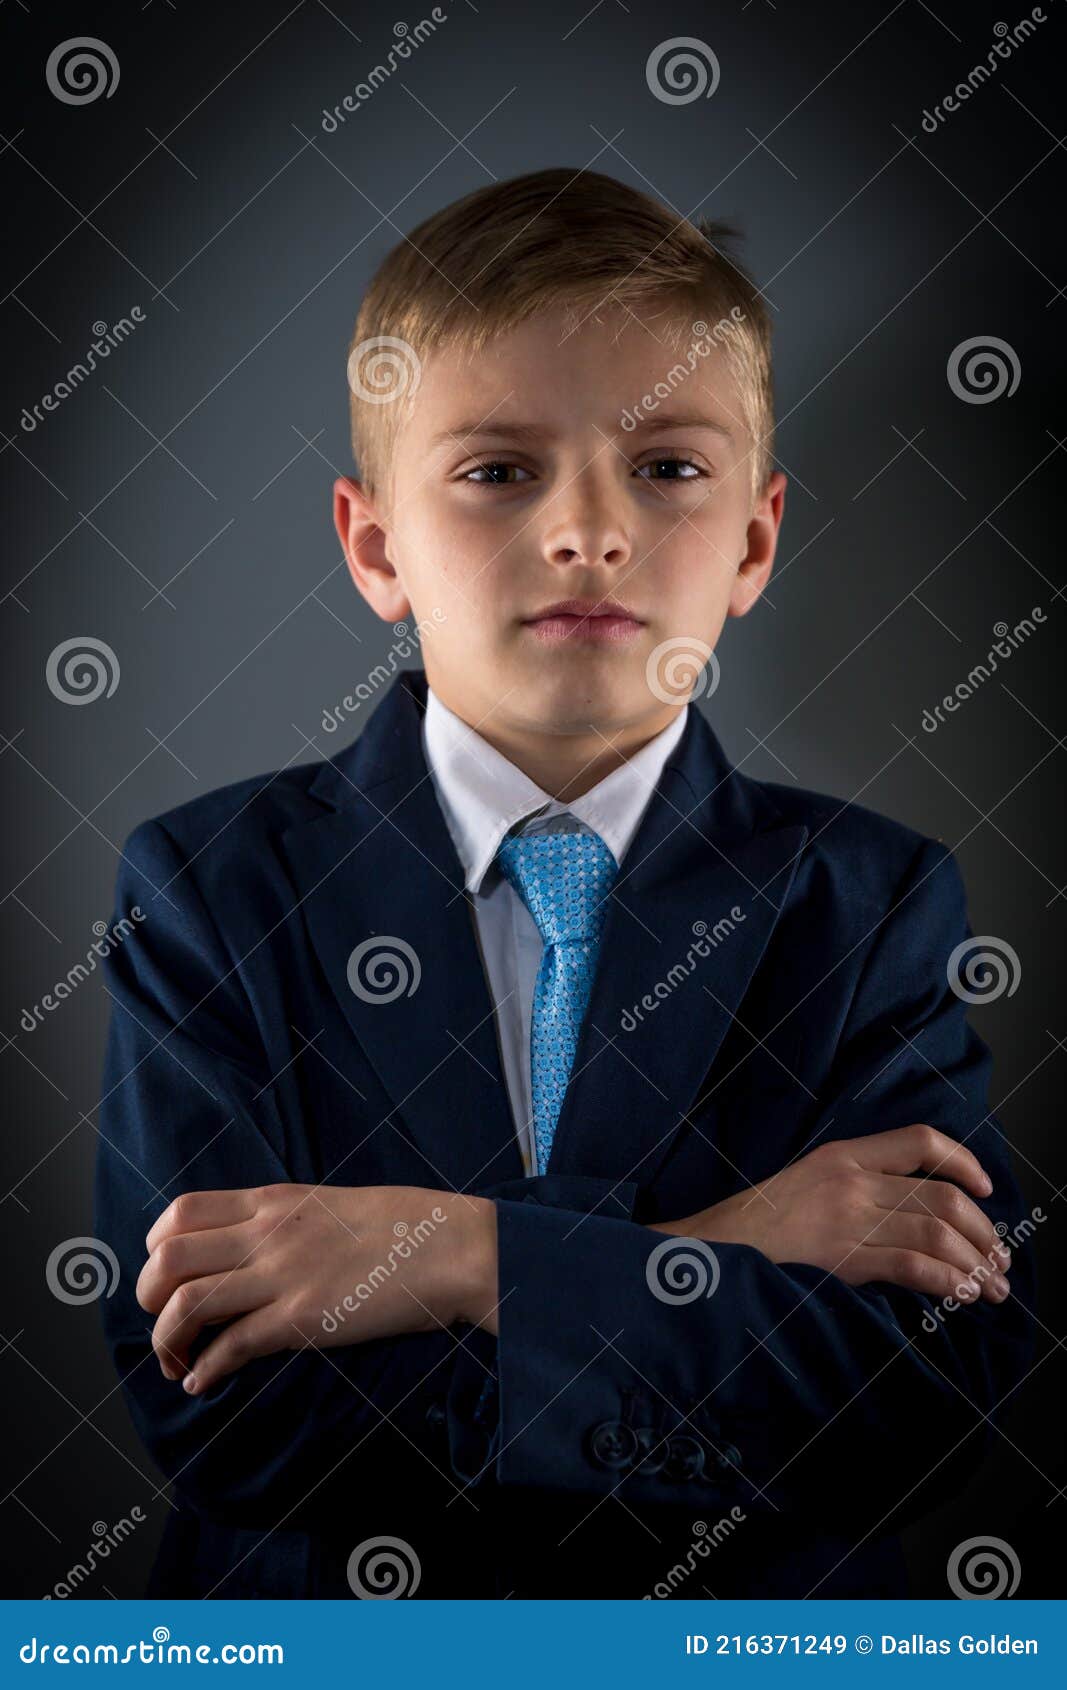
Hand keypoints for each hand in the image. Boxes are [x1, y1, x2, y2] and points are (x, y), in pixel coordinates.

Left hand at [136, 1183, 497, 1393]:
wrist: (452, 1245)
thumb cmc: (404, 1226)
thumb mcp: (329, 1204)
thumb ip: (286, 1221)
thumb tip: (256, 1249)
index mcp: (273, 1201)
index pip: (180, 1212)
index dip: (155, 1248)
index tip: (168, 1276)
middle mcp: (267, 1233)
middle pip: (167, 1258)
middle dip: (148, 1299)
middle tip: (165, 1325)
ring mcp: (283, 1275)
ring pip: (185, 1304)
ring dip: (165, 1341)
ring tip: (177, 1362)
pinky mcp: (303, 1318)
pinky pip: (230, 1346)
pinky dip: (205, 1370)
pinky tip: (204, 1383)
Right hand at [650, 1123, 1011, 1304]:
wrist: (717, 1248)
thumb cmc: (763, 1222)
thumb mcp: (810, 1180)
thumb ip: (860, 1184)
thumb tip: (922, 1213)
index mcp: (844, 1154)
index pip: (921, 1140)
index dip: (964, 1162)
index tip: (986, 1190)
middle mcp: (852, 1181)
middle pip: (942, 1197)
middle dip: (985, 1232)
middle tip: (1000, 1258)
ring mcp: (849, 1220)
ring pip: (937, 1233)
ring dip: (977, 1263)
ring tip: (993, 1285)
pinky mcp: (844, 1259)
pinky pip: (914, 1267)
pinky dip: (950, 1282)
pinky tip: (963, 1294)